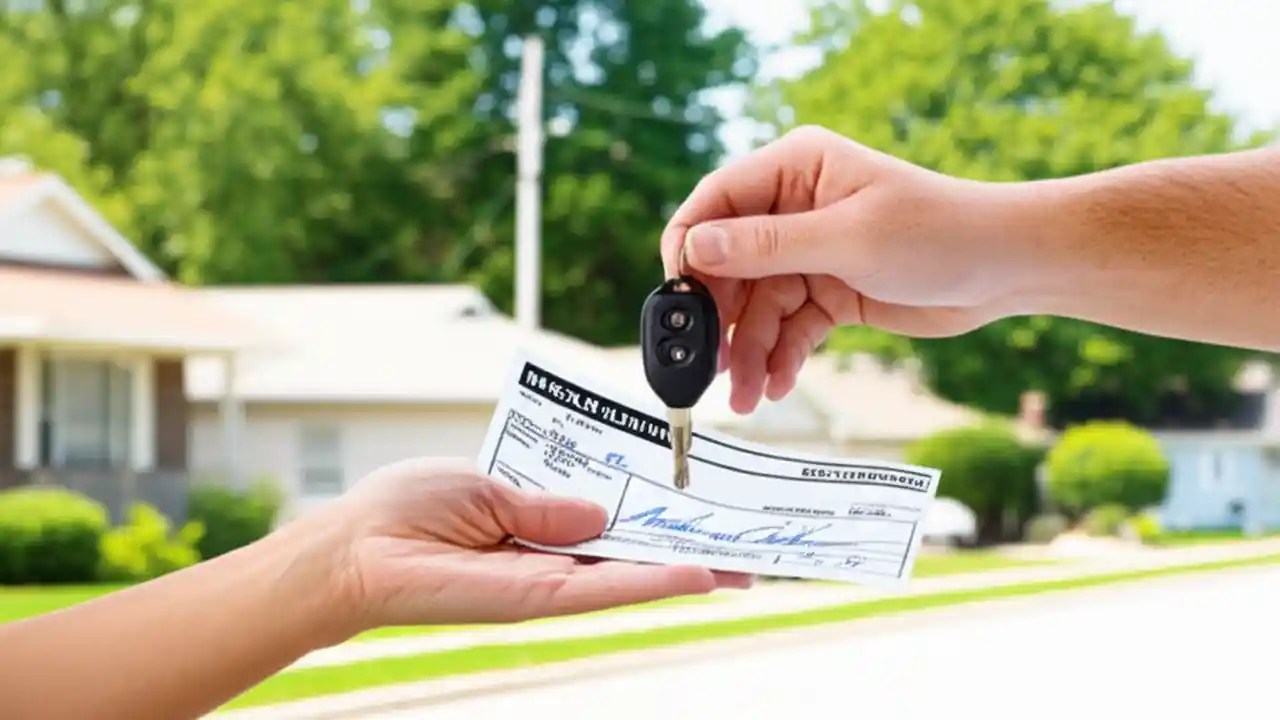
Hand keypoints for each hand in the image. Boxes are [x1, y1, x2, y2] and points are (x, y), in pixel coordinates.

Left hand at [312, 458, 750, 631]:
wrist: (356, 551)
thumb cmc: (406, 509)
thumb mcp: (489, 486)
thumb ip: (548, 502)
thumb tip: (601, 511)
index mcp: (533, 521)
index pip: (608, 519)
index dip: (652, 512)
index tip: (696, 504)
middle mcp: (547, 558)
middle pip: (630, 552)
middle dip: (685, 548)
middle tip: (741, 546)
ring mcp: (547, 581)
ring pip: (631, 576)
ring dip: (686, 570)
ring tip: (741, 566)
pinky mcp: (538, 599)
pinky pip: (606, 589)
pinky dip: (653, 581)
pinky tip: (696, 574)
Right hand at [661, 126, 1037, 412]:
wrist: (1006, 270)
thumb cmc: (939, 233)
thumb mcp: (849, 239)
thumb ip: (768, 246)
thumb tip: (696, 249)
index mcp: (796, 169)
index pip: (717, 202)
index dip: (691, 248)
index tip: (677, 298)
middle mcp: (794, 208)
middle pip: (731, 264)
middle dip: (723, 319)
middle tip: (710, 367)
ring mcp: (809, 253)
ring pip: (758, 306)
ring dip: (750, 351)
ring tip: (747, 395)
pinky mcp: (827, 292)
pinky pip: (788, 327)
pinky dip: (782, 357)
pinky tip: (777, 385)